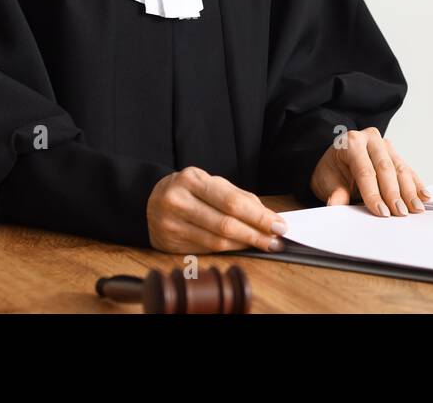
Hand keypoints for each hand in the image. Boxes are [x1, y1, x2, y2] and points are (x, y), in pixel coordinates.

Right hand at [147, 166, 287, 253]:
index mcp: (190, 180)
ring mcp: (170, 225)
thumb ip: (239, 197)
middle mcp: (176, 201)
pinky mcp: (169, 244)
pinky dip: (228, 251)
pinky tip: (241, 248)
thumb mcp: (211, 183)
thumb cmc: (190, 190)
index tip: (279, 225)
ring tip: (263, 244)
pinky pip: (206, 251)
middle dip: (255, 234)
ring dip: (244, 245)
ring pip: (216, 242)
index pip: (232, 202)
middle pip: (225, 225)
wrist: (153, 199)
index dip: (258, 216)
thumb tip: (268, 218)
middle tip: (275, 240)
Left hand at [308, 127, 430, 216]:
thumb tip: (336, 206)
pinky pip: (408, 170)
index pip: (365, 171)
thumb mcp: (327, 182)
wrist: (335, 161)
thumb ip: (335, 194)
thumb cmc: (332, 170)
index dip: (373, 193)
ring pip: (400, 168)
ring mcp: (384, 145)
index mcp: (352, 142)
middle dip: (394, 193)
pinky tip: (423, 196)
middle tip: (400, 212)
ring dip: (410, 191)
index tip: (381, 212)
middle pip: (385, 168)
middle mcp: (370, 139)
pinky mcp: (394, 154)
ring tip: (416, 208)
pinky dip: (416, 184)